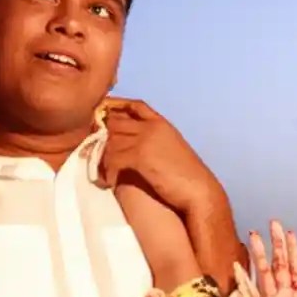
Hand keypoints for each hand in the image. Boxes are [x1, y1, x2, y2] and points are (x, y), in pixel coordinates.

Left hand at [97, 99, 220, 213]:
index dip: (118, 106)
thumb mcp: (172, 149)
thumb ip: (156, 141)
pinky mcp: (140, 157)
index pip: (136, 105)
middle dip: (104, 136)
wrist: (199, 190)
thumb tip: (139, 148)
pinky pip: (113, 158)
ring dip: (103, 157)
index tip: (105, 112)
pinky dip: (107, 171)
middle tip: (97, 152)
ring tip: (103, 172)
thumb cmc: (188, 176)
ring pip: (111, 140)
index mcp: (162, 124)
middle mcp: (152, 127)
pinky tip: (109, 182)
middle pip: (116, 122)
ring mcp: (145, 140)